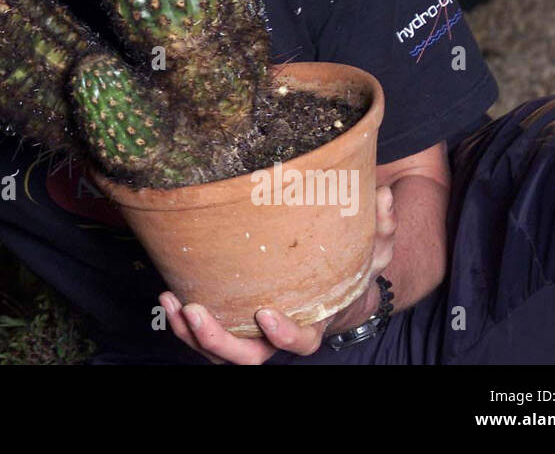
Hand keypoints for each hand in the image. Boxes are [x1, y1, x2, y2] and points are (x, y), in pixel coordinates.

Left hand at [161, 185, 396, 363]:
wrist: (326, 286)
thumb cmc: (347, 268)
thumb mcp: (370, 248)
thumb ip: (381, 228)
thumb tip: (386, 196)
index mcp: (312, 323)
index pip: (300, 342)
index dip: (284, 334)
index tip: (265, 313)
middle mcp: (276, 337)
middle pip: (248, 358)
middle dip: (219, 341)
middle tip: (197, 312)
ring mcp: (249, 335)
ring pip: (218, 352)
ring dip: (191, 333)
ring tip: (173, 302)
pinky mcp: (228, 323)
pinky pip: (202, 335)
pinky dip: (182, 322)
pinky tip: (168, 296)